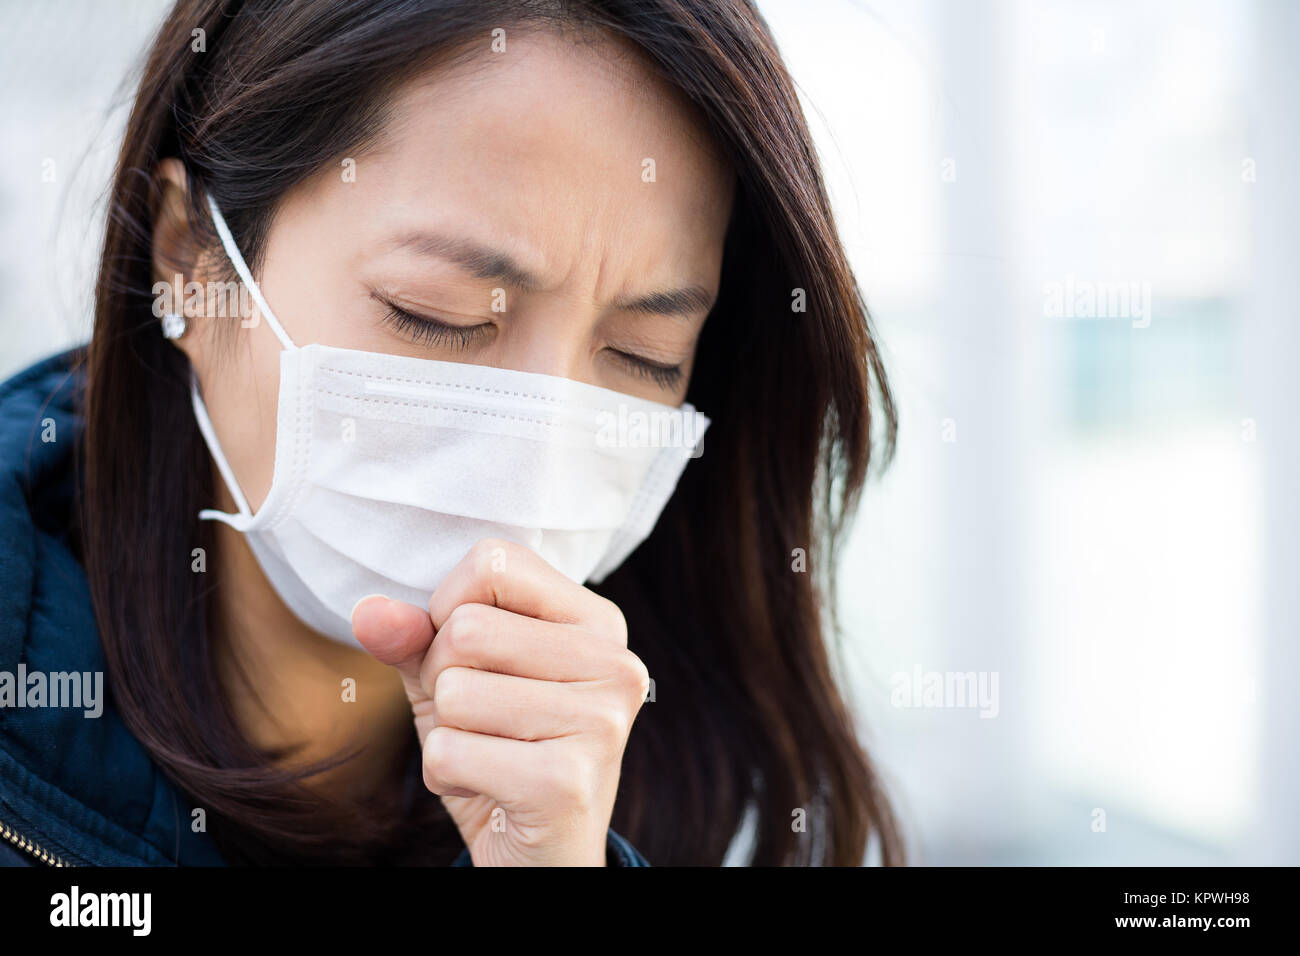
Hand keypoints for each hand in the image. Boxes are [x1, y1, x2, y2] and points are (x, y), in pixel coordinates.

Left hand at [351, 538, 649, 865]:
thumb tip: (369, 613)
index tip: (475, 659)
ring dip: (446, 734)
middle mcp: (616, 663)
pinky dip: (447, 777)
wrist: (539, 853)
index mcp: (598, 622)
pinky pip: (450, 753)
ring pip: (455, 693)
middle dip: (444, 681)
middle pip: (467, 628)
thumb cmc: (498, 747)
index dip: (450, 608)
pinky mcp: (568, 783)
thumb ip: (413, 636)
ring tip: (490, 755)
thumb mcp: (452, 678)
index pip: (494, 562)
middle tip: (483, 721)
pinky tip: (489, 788)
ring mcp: (600, 723)